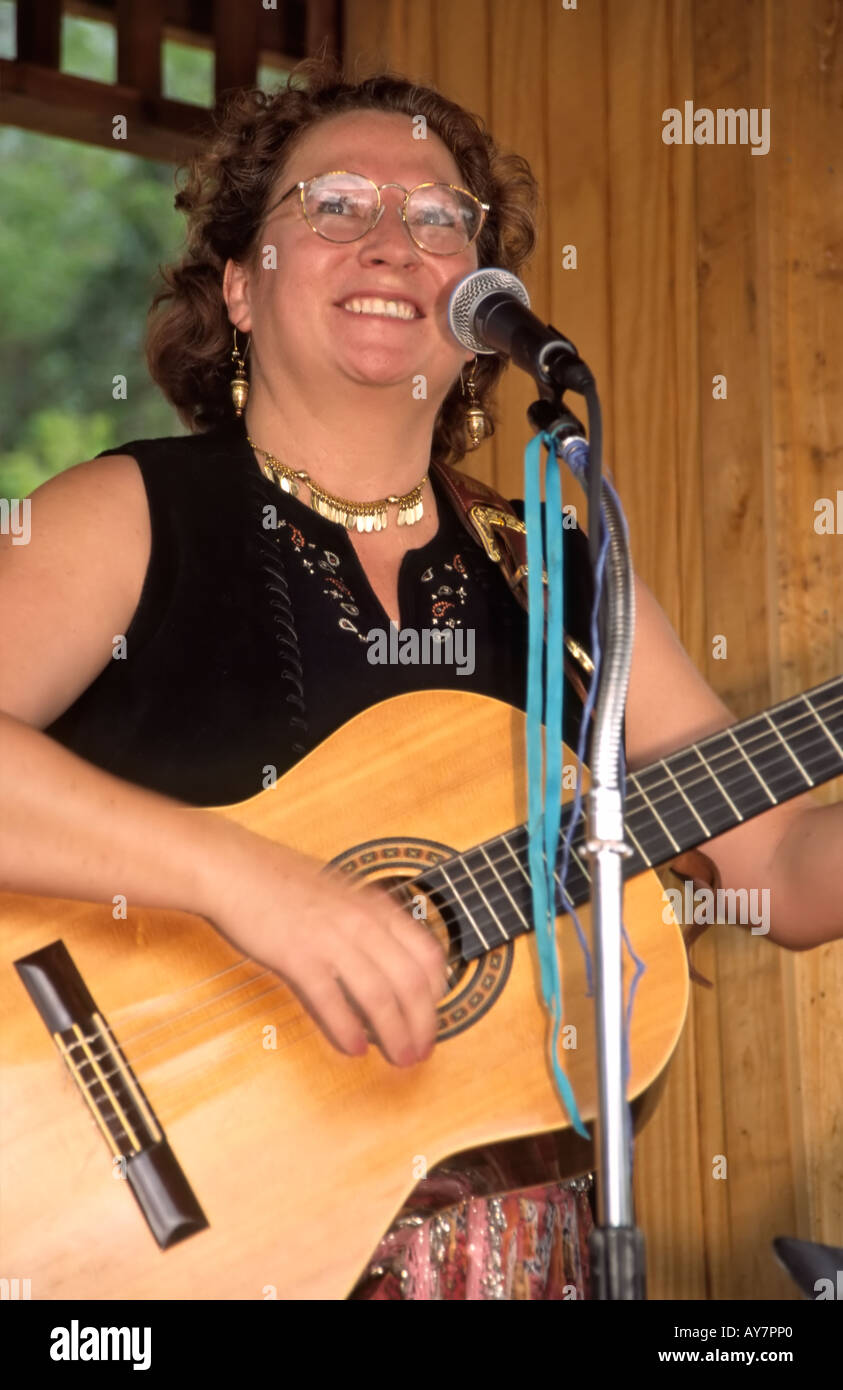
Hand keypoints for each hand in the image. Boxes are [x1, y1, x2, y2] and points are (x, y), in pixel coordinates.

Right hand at [203, 825, 447, 1066]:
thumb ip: (367, 921)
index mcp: (375, 905)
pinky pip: (332, 1001)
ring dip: (394, 1034)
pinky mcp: (298, 956)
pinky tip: (355, 1049)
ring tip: (399, 1057)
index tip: (432, 1014)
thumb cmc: (282, 881)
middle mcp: (361, 921)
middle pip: (410, 981)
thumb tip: (388, 960)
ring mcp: (331, 938)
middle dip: (422, 1023)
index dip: (437, 991)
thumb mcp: (341, 893)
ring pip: (379, 996)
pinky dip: (348, 1030)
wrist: (234, 868)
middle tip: (421, 1050)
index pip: (427, 953)